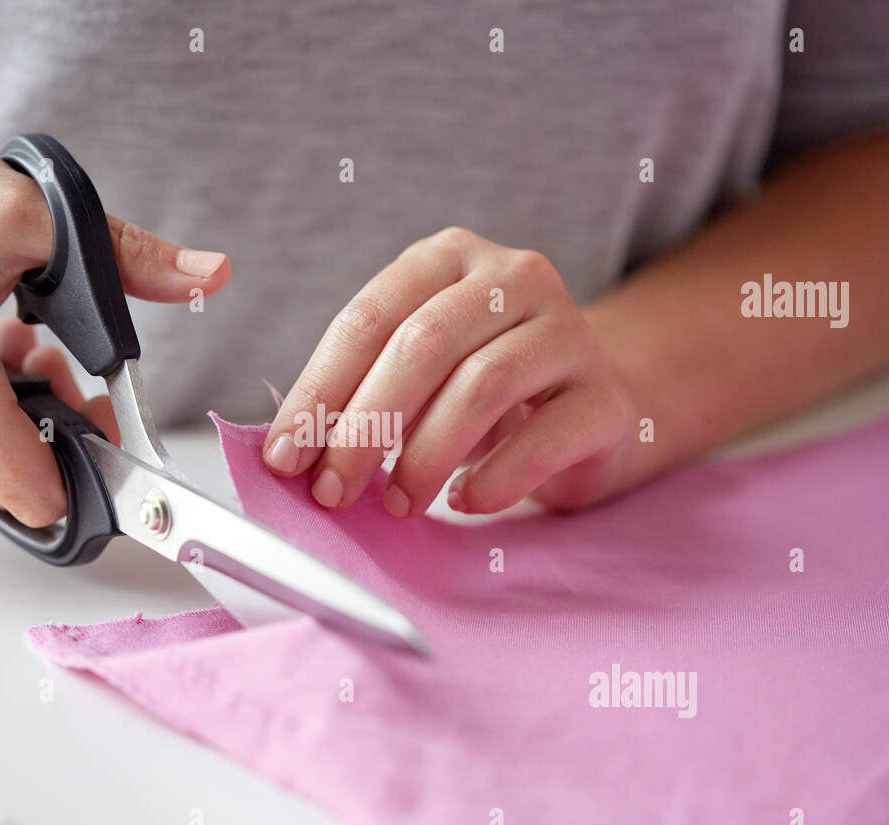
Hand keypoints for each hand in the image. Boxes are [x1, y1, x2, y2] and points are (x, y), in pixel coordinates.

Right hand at [0, 107, 228, 525]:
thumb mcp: (18, 212)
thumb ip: (124, 257)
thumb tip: (205, 274)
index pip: (42, 492)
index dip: (88, 462)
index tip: (100, 421)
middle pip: (17, 485)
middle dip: (51, 432)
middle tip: (48, 358)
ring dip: (7, 425)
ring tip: (0, 345)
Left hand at [263, 227, 633, 515]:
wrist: (594, 407)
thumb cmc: (484, 390)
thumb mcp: (419, 372)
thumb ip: (362, 391)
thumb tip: (293, 451)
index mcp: (448, 258)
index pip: (369, 317)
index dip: (320, 390)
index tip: (284, 456)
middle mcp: (513, 278)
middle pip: (422, 346)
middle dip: (365, 427)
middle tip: (334, 490)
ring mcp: (568, 331)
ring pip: (481, 386)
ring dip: (424, 456)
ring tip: (397, 503)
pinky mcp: (604, 396)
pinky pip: (543, 437)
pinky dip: (493, 478)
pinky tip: (464, 500)